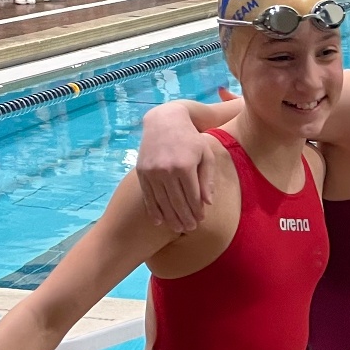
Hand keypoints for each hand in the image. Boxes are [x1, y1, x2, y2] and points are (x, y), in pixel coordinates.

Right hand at [137, 108, 217, 232]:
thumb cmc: (191, 138)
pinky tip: (159, 221)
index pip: (192, 196)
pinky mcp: (142, 171)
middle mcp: (166, 170)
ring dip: (170, 218)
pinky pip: (148, 196)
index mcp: (185, 166)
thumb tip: (207, 203)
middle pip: (177, 202)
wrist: (165, 121)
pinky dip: (153, 210)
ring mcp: (152, 171)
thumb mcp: (206, 154)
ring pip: (162, 202)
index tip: (201, 220)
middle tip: (190, 228)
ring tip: (178, 228)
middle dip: (185, 218)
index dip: (197, 210)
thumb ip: (207, 178)